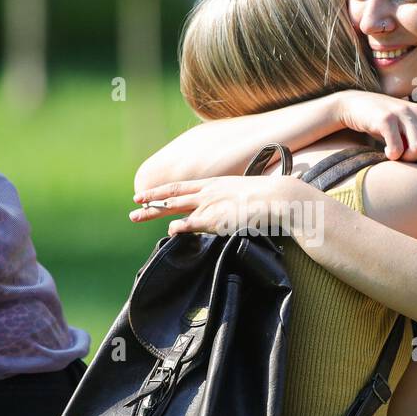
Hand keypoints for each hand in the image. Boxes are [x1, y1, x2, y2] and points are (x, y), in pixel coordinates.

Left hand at [130, 174, 308, 236]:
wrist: (282, 198)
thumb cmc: (270, 200)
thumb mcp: (246, 197)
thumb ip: (233, 203)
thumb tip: (231, 211)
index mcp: (216, 184)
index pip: (182, 187)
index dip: (163, 191)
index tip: (146, 193)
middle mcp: (209, 191)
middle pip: (173, 195)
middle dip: (152, 199)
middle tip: (134, 203)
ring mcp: (211, 204)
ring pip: (175, 206)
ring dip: (155, 211)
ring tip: (137, 215)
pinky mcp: (217, 219)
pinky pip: (191, 223)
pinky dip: (179, 227)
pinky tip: (169, 230)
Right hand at [334, 91, 416, 172]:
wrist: (355, 105)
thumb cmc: (387, 125)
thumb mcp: (411, 130)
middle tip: (411, 162)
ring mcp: (402, 113)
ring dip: (409, 160)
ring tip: (399, 157)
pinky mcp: (385, 119)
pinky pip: (397, 148)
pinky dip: (393, 156)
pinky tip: (387, 154)